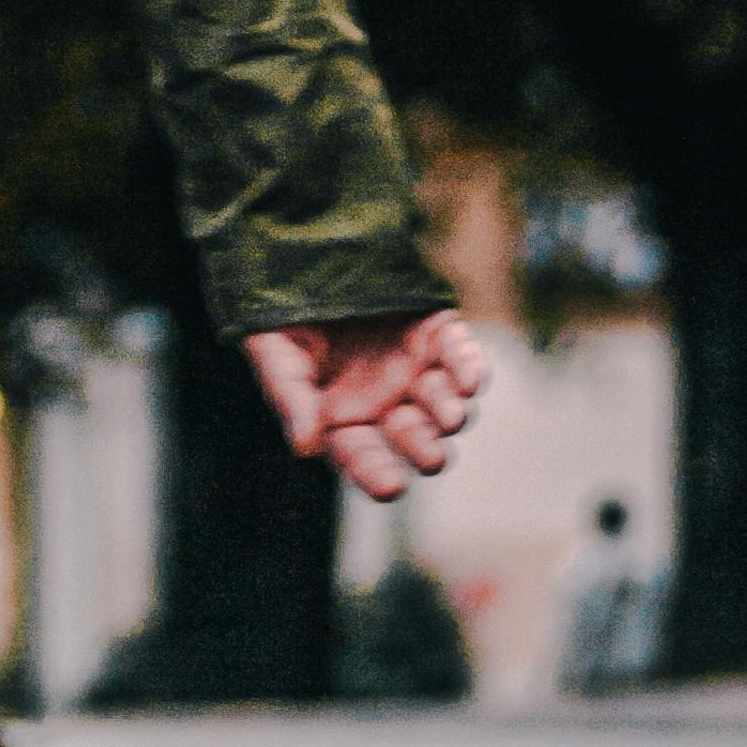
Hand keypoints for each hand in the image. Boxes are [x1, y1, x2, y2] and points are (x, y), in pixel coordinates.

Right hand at [243, 310, 485, 503]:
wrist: (300, 259)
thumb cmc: (280, 317)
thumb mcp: (275, 354)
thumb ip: (291, 398)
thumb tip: (305, 447)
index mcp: (342, 417)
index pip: (360, 454)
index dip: (375, 472)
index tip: (390, 488)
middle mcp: (384, 400)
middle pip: (411, 434)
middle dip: (423, 447)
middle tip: (432, 458)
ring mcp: (414, 367)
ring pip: (442, 400)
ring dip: (450, 411)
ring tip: (452, 417)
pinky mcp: (435, 332)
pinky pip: (459, 352)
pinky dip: (468, 364)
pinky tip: (471, 379)